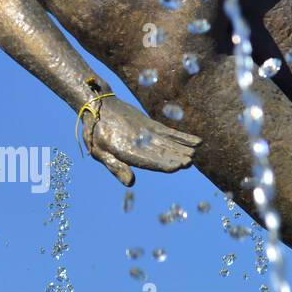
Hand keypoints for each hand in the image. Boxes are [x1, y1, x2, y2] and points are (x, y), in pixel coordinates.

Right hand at [82, 96, 199, 185]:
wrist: (95, 107)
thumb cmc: (93, 129)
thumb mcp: (98, 148)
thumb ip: (114, 165)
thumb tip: (131, 184)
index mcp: (128, 155)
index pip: (149, 162)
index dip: (163, 164)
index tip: (177, 167)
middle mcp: (141, 149)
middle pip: (162, 155)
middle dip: (176, 158)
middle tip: (189, 161)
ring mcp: (148, 138)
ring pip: (169, 145)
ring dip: (182, 149)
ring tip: (195, 152)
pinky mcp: (152, 127)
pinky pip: (171, 133)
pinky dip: (184, 138)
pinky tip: (198, 141)